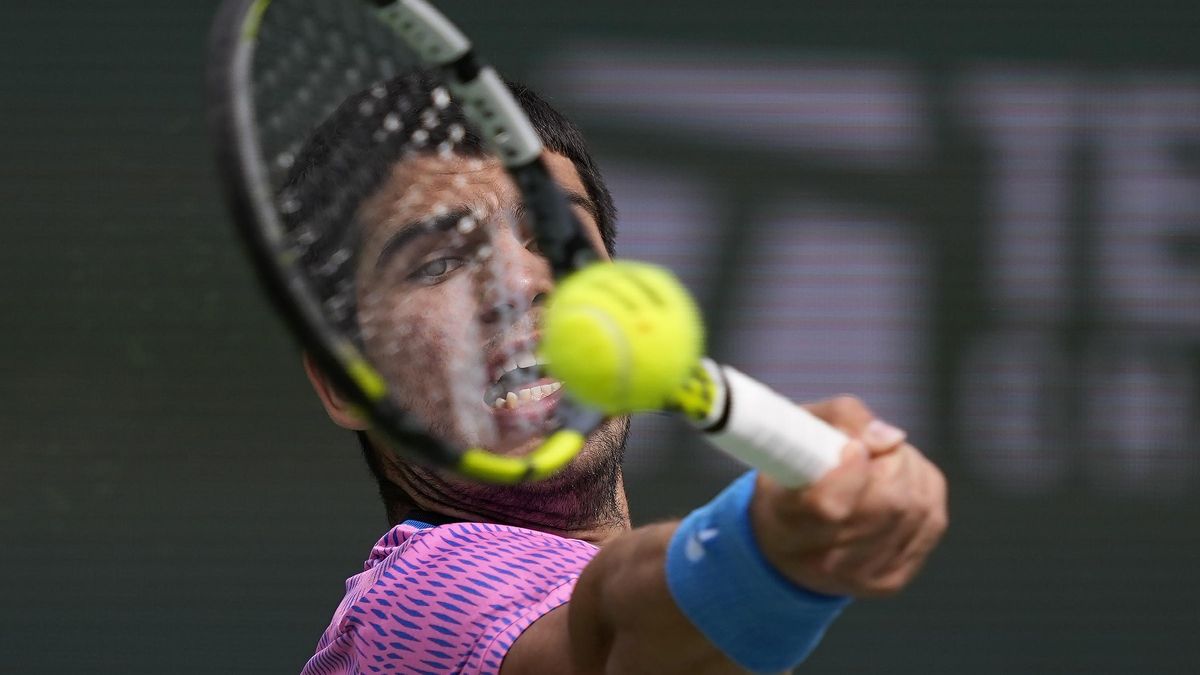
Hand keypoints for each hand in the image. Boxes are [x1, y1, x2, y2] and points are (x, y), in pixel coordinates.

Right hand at [749, 396, 947, 597]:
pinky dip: (923, 493)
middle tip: (870, 452)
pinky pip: (932, 521)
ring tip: (881, 468)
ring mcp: (861, 574)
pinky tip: (899, 487)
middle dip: (890, 462)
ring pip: (917, 508)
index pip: (829, 505)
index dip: (852, 471)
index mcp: (786, 522)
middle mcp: (822, 559)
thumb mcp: (797, 432)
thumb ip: (842, 419)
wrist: (789, 544)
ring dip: (910, 474)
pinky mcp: (892, 579)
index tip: (854, 448)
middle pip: (887, 503)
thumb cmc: (793, 476)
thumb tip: (891, 438)